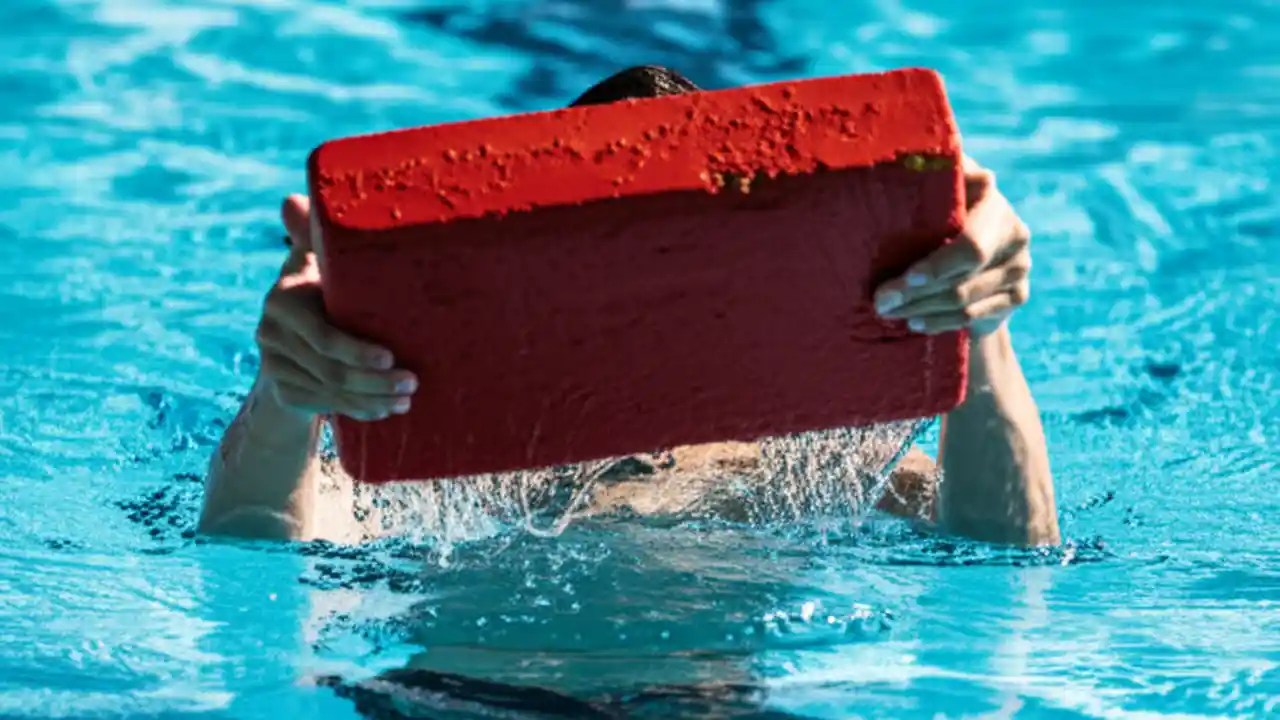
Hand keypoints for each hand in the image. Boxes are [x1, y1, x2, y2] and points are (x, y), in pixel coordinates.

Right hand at [255, 194, 417, 420]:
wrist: (291, 335)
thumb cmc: (319, 287)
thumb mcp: (315, 260)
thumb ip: (311, 234)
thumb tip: (293, 198)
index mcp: (283, 300)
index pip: (321, 334)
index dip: (355, 349)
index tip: (391, 355)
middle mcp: (270, 334)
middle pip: (329, 367)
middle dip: (375, 378)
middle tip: (413, 382)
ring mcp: (275, 366)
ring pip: (331, 390)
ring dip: (373, 397)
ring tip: (409, 398)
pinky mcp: (285, 392)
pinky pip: (326, 405)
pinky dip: (360, 409)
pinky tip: (386, 410)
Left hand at [874, 157, 1031, 336]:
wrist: (966, 251)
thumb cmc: (932, 209)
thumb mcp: (929, 190)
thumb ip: (926, 172)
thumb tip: (910, 149)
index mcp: (991, 200)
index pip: (969, 245)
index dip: (938, 265)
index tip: (906, 278)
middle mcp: (1014, 231)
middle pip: (965, 276)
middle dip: (918, 292)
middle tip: (881, 302)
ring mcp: (1019, 266)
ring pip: (966, 300)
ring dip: (923, 309)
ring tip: (890, 312)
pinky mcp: (1018, 295)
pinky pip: (973, 316)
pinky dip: (940, 322)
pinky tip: (915, 322)